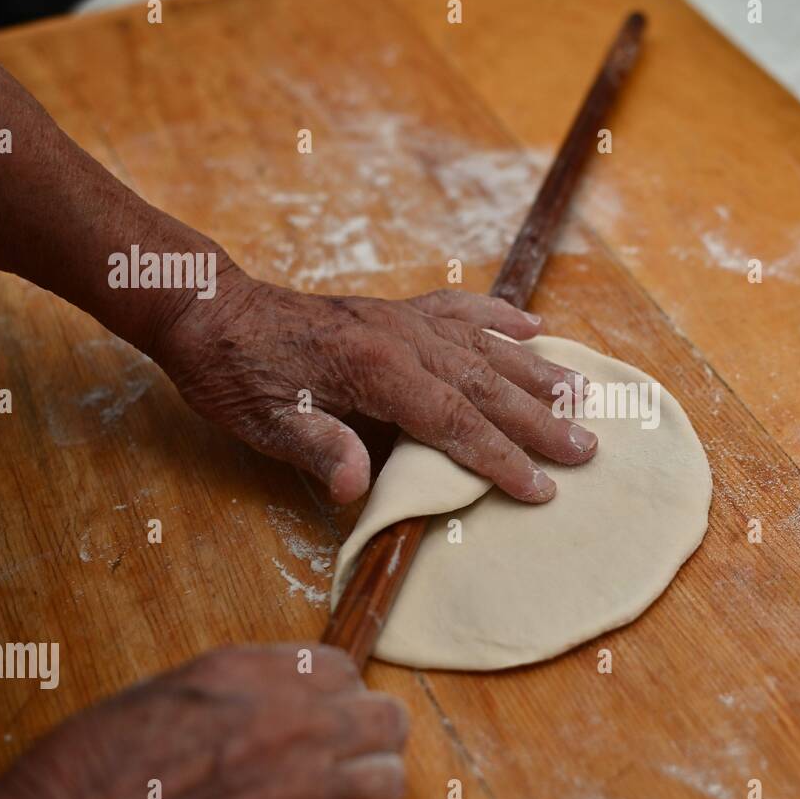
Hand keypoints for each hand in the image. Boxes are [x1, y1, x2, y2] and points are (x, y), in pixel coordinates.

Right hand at [0, 645, 407, 798]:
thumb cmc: (90, 771)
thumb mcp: (166, 693)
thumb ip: (239, 686)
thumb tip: (284, 690)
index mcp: (252, 676)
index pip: (344, 669)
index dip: (336, 695)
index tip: (325, 714)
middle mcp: (290, 725)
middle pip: (385, 720)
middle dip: (369, 737)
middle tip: (347, 756)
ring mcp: (302, 791)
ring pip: (386, 782)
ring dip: (367, 791)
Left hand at [153, 273, 597, 503]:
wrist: (212, 311)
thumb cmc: (236, 374)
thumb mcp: (264, 421)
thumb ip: (318, 448)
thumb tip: (357, 488)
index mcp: (374, 369)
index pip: (453, 421)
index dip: (499, 458)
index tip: (539, 489)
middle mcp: (402, 337)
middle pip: (486, 384)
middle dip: (539, 420)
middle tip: (587, 448)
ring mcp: (404, 319)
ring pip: (486, 346)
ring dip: (535, 373)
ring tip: (582, 396)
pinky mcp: (398, 310)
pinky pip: (462, 309)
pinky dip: (500, 317)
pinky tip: (534, 326)